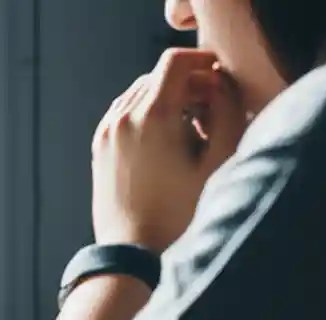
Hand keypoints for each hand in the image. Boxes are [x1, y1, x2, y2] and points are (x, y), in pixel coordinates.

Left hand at [91, 49, 245, 253]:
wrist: (133, 252)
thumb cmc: (182, 213)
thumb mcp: (218, 161)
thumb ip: (226, 111)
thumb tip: (220, 82)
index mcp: (151, 116)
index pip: (175, 62)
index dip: (203, 63)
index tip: (221, 84)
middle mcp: (122, 118)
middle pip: (158, 76)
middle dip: (188, 85)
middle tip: (211, 115)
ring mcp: (106, 132)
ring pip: (140, 93)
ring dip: (168, 99)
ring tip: (190, 131)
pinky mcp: (99, 147)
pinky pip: (124, 113)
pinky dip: (147, 114)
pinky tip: (167, 141)